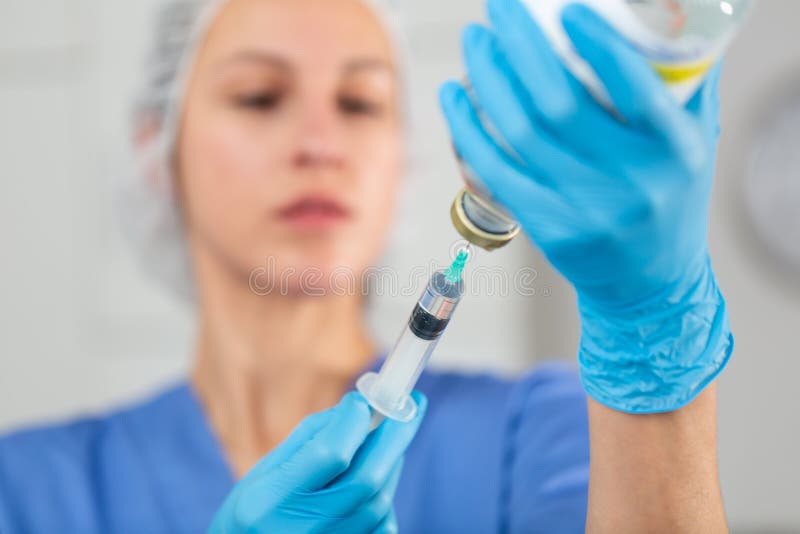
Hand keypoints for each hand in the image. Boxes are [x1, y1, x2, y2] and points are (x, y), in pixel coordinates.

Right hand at [209, 391, 426, 532]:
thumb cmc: (258, 507)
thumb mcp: (269, 468)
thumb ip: (314, 436)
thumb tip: (360, 408)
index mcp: (271, 499)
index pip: (330, 453)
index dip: (354, 421)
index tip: (365, 400)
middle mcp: (303, 528)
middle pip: (367, 478)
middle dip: (395, 435)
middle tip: (410, 406)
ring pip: (380, 499)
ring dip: (392, 461)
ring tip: (389, 439)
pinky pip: (384, 523)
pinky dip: (386, 492)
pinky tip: (376, 477)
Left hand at [440, 0, 731, 412]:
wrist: (651, 280)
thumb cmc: (669, 197)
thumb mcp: (693, 143)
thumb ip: (678, 86)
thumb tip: (650, 21)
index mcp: (675, 150)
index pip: (634, 88)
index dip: (596, 43)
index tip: (564, 10)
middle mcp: (632, 181)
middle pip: (560, 104)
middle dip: (520, 47)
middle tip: (497, 10)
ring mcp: (586, 209)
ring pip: (521, 134)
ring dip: (487, 80)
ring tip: (474, 43)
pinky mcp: (549, 229)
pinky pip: (498, 173)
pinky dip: (469, 130)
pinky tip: (455, 97)